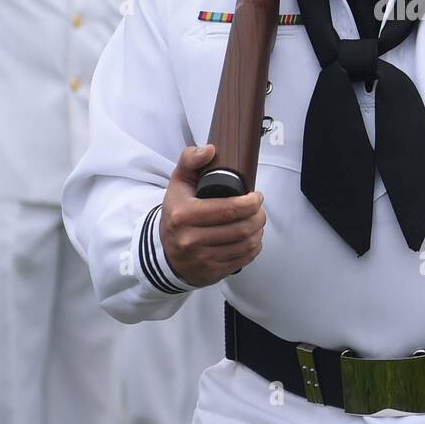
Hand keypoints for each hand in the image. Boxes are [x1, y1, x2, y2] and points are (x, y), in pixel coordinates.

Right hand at [158, 144, 266, 286]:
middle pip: (240, 228)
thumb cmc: (177, 213)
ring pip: (245, 245)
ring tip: (257, 221)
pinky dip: (254, 248)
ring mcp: (201, 259)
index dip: (250, 202)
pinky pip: (243, 259)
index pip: (228, 209)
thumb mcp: (178, 184)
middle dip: (258, 216)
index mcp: (183, 215)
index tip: (256, 196)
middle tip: (259, 209)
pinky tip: (252, 238)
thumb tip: (210, 150)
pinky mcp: (210, 272)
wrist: (165, 251)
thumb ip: (190, 160)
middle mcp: (190, 240)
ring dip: (258, 231)